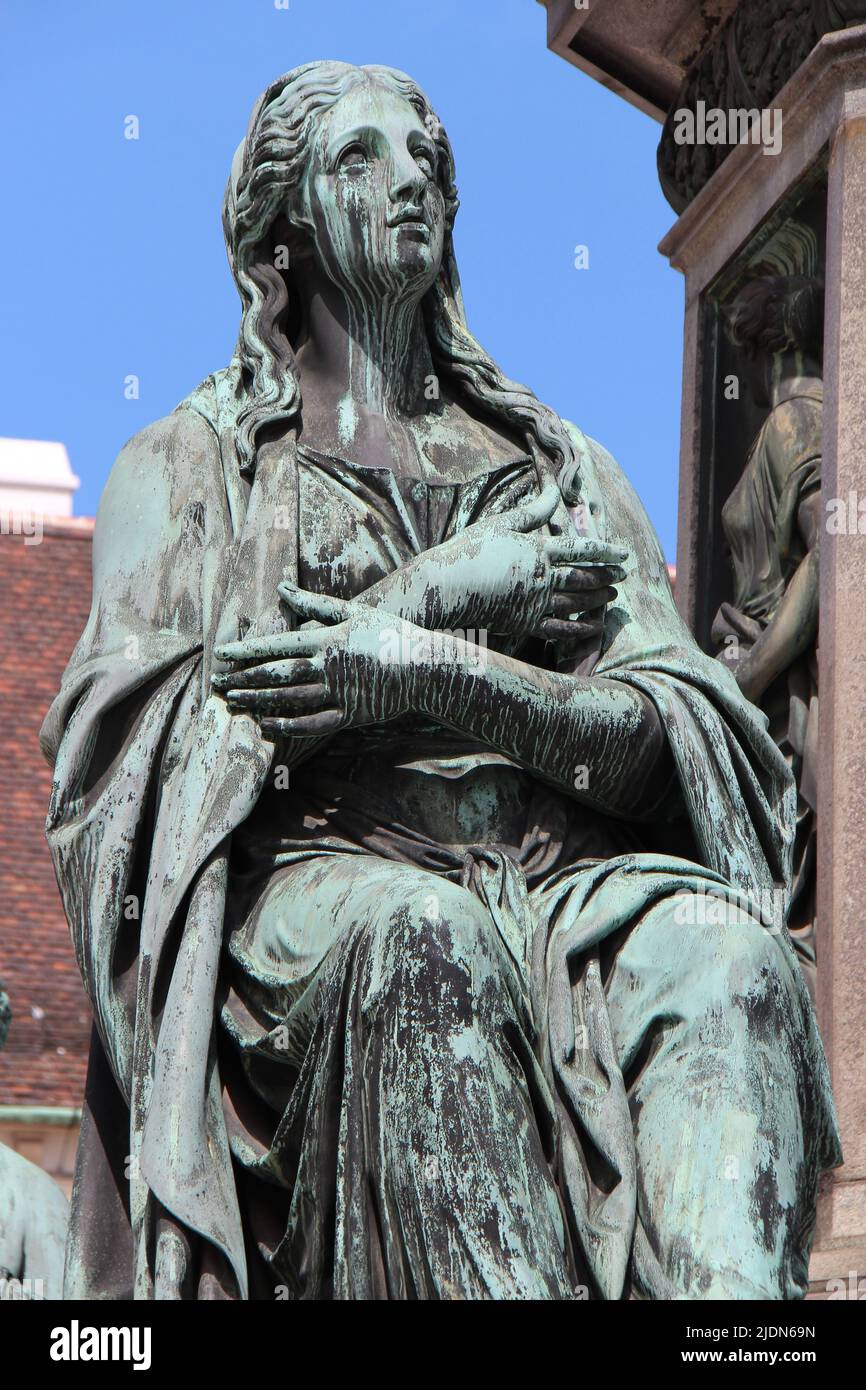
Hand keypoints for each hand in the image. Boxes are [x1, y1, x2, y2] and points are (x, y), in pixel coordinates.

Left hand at [211, 587, 418, 737]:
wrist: (426, 665)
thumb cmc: (390, 634)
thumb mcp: (353, 612)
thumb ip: (315, 605)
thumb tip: (281, 589)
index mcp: (327, 640)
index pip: (278, 645)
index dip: (248, 651)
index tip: (222, 655)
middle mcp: (328, 666)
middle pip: (277, 673)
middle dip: (244, 678)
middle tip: (216, 683)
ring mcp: (339, 692)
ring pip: (289, 698)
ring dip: (258, 700)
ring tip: (233, 702)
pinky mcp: (351, 714)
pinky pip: (313, 722)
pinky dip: (288, 725)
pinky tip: (267, 724)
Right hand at [376, 483, 627, 642]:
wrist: (444, 586)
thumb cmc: (469, 550)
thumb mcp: (501, 524)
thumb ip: (533, 511)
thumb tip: (556, 491)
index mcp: (537, 550)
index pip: (581, 549)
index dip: (605, 551)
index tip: (623, 554)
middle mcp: (541, 578)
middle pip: (583, 576)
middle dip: (606, 575)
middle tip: (623, 575)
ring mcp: (533, 603)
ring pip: (575, 602)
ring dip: (596, 599)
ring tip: (612, 597)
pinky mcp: (522, 623)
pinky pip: (557, 629)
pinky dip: (577, 629)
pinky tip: (592, 628)